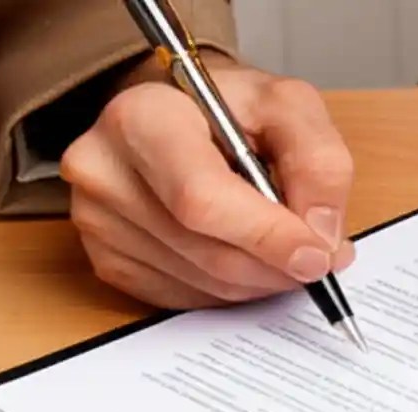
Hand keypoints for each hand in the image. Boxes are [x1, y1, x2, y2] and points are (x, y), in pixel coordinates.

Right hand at [60, 50, 354, 307]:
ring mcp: (97, 221)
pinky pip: (186, 298)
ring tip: (284, 249)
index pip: (203, 199)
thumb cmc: (231, 109)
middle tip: (319, 259)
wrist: (181, 117)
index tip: (317, 255)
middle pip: (207, 251)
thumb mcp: (288, 107)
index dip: (267, 236)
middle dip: (276, 265)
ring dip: (260, 280)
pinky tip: (245, 256)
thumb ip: (318, 161)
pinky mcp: (107, 260)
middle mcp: (103, 169)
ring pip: (203, 283)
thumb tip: (320, 234)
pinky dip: (232, 289)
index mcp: (143, 117)